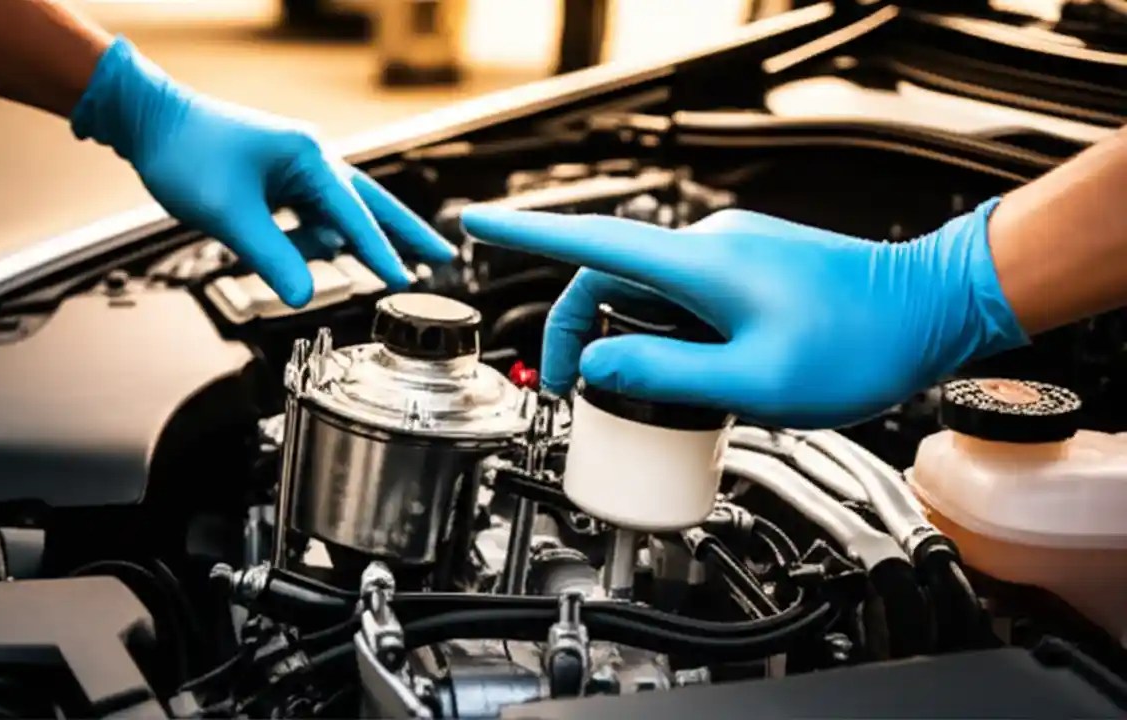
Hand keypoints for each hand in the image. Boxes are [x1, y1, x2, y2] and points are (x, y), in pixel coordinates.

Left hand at [71, 37, 454, 306]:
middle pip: (373, 204)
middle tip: (444, 254)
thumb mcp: (228, 215)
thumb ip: (270, 258)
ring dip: (349, 244)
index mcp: (308, 159)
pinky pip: (311, 216)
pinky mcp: (281, 179)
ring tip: (361, 269)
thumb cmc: (185, 155)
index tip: (406, 280)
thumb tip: (302, 297)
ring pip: (341, 213)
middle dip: (407, 233)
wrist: (150, 123)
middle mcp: (312, 159)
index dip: (381, 253)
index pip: (354, 217)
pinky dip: (312, 240)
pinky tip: (303, 257)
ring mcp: (298, 168)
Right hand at [461, 200, 1027, 427]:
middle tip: (566, 389)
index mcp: (697, 266)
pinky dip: (661, 333)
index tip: (475, 223)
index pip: (588, 242)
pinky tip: (683, 378)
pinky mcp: (748, 272)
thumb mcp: (754, 382)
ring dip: (622, 338)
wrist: (934, 310)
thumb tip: (595, 368)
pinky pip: (681, 298)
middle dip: (572, 329)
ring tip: (627, 398)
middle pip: (606, 278)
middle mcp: (706, 250)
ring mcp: (729, 257)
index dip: (523, 234)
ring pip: (645, 292)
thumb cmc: (860, 345)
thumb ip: (665, 375)